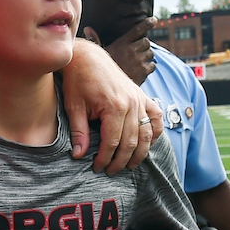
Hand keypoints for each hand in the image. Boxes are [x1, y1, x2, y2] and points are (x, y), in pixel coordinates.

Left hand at [62, 39, 163, 174]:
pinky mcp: (142, 96)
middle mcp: (132, 104)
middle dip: (121, 160)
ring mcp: (140, 99)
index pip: (112, 142)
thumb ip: (79, 132)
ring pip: (147, 133)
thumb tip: (78, 155)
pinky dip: (155, 132)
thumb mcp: (74, 106)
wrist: (88, 57)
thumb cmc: (78, 80)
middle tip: (111, 171)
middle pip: (131, 141)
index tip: (97, 168)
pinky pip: (156, 118)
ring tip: (129, 165)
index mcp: (114, 106)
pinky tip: (148, 144)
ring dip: (140, 152)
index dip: (105, 158)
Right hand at [83, 17, 156, 84]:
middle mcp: (132, 51)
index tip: (154, 20)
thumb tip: (88, 28)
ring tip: (139, 59)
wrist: (107, 88)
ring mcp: (139, 61)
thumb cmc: (101, 69)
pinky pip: (152, 65)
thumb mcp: (98, 53)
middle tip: (139, 48)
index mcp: (122, 43)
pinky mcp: (143, 72)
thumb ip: (95, 40)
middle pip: (146, 41)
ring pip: (151, 53)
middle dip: (144, 44)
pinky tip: (141, 69)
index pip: (138, 29)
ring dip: (147, 55)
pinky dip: (149, 66)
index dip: (147, 23)